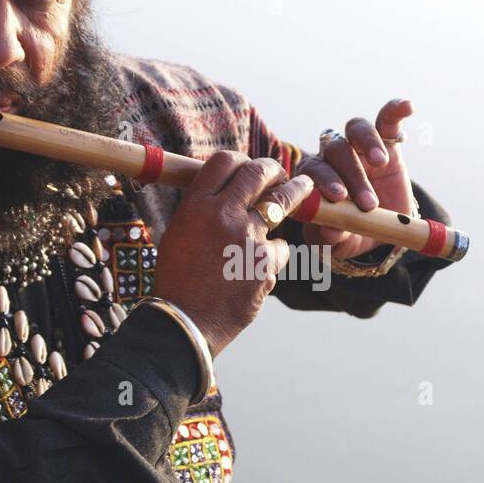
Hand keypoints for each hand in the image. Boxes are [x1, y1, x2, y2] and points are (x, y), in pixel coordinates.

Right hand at [154, 151, 315, 356]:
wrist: (186, 322)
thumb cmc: (179, 281)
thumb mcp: (179, 235)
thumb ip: (202, 211)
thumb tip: (227, 192)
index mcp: (195, 206)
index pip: (224, 162)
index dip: (242, 160)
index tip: (251, 165)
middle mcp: (222, 214)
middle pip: (257, 173)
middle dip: (274, 169)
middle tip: (281, 172)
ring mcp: (247, 237)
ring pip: (281, 202)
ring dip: (296, 191)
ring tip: (305, 187)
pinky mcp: (266, 262)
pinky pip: (280, 247)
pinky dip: (274, 253)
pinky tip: (262, 265)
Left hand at [294, 98, 414, 257]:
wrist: (379, 231)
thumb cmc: (351, 234)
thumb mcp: (339, 241)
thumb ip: (330, 235)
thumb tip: (330, 228)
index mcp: (314, 178)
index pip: (313, 170)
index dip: (325, 180)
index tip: (340, 197)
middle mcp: (333, 157)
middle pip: (336, 151)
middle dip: (352, 175)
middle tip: (368, 202)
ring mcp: (358, 146)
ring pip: (355, 129)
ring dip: (368, 142)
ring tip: (381, 162)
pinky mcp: (385, 141)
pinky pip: (386, 119)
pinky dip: (395, 110)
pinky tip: (407, 107)